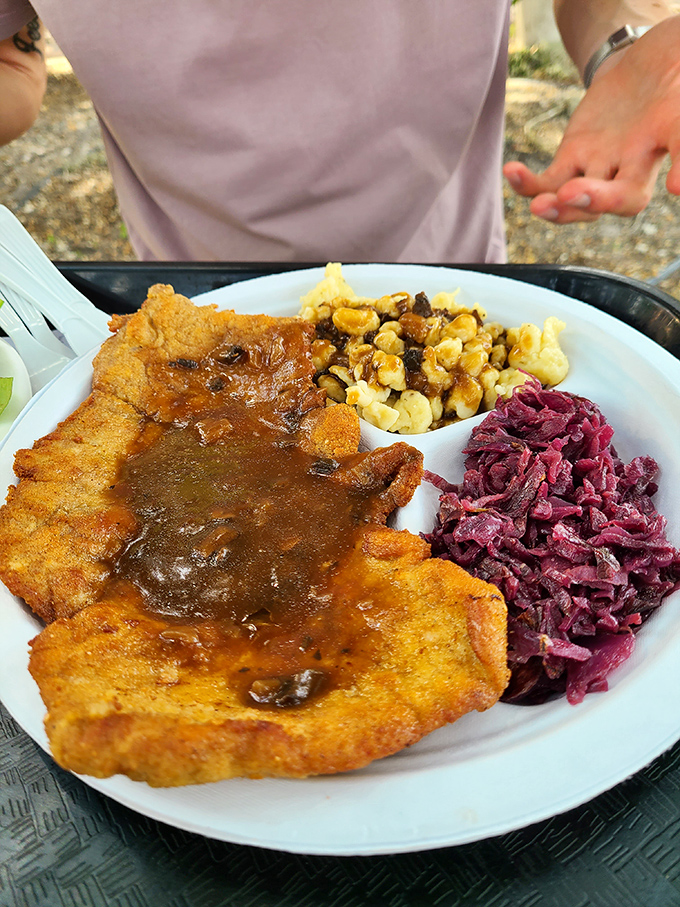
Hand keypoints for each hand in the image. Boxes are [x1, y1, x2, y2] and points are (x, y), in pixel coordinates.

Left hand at [503, 16, 679, 223]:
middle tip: (571, 194)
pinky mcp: (571, 159)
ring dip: (556, 207)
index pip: (662, 173)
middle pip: (615, 199)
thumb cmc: (671, 79)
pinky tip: (512, 172)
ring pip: (577, 199)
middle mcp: (629, 170)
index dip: (676, 177)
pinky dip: (527, 184)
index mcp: (658, 153)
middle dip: (594, 201)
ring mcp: (598, 168)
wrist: (646, 66)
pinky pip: (547, 183)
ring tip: (539, 205)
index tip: (675, 186)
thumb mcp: (678, 100)